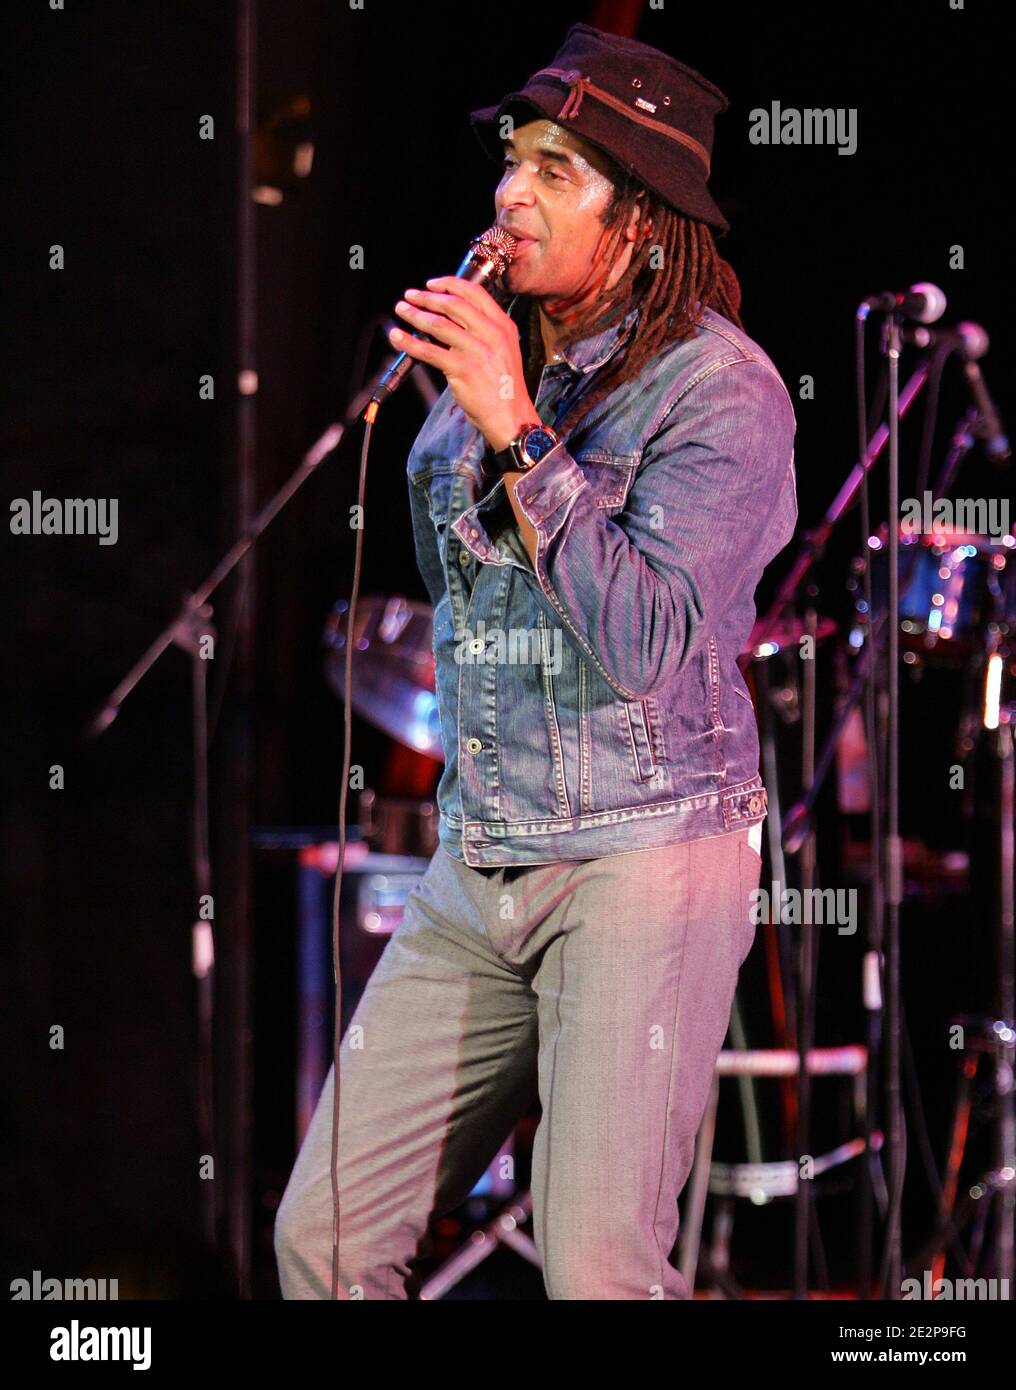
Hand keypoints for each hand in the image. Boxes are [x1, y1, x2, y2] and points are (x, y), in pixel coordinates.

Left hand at [389, 277, 536, 451]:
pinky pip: (429, 351)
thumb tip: (451, 319)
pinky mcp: (463, 369)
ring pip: (439, 324)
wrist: (511, 416)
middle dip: (427, 297)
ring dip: (415, 314)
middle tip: (410, 296)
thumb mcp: (504, 350)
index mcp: (503, 325)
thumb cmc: (505, 387)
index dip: (449, 284)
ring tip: (402, 311)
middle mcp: (491, 334)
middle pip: (453, 304)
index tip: (432, 284)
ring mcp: (477, 351)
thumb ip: (483, 332)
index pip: (474, 293)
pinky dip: (409, 342)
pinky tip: (397, 337)